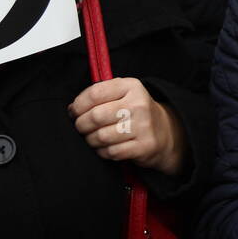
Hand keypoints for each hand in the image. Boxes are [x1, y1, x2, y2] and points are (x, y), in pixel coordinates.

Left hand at [69, 77, 186, 176]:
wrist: (165, 132)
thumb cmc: (135, 112)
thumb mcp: (123, 94)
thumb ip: (100, 95)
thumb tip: (72, 109)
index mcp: (131, 86)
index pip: (95, 93)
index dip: (78, 105)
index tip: (74, 112)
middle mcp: (139, 104)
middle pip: (96, 116)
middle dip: (81, 125)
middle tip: (82, 128)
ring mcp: (143, 126)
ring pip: (101, 136)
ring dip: (91, 140)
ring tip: (94, 138)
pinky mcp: (144, 146)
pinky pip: (111, 152)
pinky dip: (103, 152)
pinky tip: (106, 147)